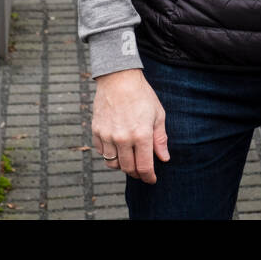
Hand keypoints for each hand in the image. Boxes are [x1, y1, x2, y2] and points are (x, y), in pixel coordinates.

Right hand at [91, 68, 169, 182]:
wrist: (119, 79)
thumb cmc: (142, 95)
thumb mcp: (158, 115)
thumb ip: (160, 139)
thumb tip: (164, 158)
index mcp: (141, 134)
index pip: (144, 167)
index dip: (148, 177)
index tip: (152, 180)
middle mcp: (123, 138)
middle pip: (128, 168)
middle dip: (136, 173)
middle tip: (142, 171)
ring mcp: (108, 136)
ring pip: (112, 163)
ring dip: (122, 166)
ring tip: (130, 160)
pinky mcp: (97, 131)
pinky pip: (102, 152)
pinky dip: (110, 154)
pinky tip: (118, 148)